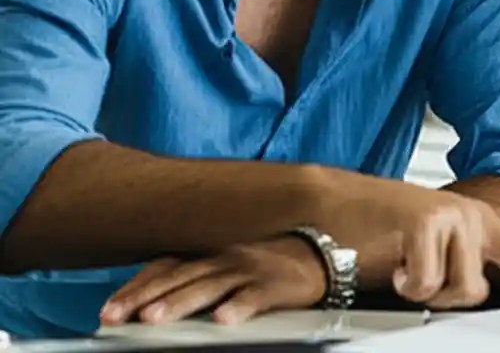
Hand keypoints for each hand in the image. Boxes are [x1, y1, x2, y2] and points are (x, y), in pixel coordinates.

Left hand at [100, 234, 324, 325]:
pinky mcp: (275, 284)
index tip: (108, 312)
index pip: (164, 266)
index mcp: (207, 252)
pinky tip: (224, 320)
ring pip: (211, 285)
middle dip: (147, 297)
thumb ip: (192, 276)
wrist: (318, 253)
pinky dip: (239, 307)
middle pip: (180, 276)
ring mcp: (248, 269)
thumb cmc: (264, 262)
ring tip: (155, 319)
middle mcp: (223, 257)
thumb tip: (147, 302)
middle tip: (119, 317)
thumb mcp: (224, 262)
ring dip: (182, 301)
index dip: (135, 287)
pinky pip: (255, 296)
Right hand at [325, 177, 499, 318]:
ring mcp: (453, 215)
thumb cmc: (386, 229)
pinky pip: (426, 282)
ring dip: (423, 288)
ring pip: (453, 288)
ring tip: (407, 263)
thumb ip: (461, 265)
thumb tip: (474, 296)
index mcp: (481, 223)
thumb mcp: (435, 246)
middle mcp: (473, 216)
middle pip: (477, 291)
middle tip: (420, 274)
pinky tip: (397, 260)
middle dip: (445, 296)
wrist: (341, 202)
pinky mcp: (428, 221)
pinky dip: (407, 283)